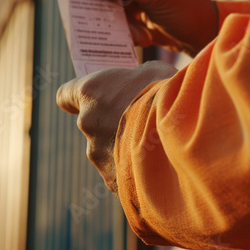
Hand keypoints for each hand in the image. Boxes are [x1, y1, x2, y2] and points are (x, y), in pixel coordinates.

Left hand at [56, 61, 177, 190]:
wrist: (184, 129)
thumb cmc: (170, 92)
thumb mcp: (153, 72)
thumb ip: (135, 78)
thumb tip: (139, 84)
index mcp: (91, 91)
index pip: (65, 95)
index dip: (77, 98)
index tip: (92, 101)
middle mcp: (87, 122)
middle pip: (90, 124)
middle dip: (110, 124)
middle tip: (139, 121)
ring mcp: (97, 153)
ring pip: (105, 150)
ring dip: (122, 148)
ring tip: (152, 145)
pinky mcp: (112, 177)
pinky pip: (118, 174)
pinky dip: (132, 171)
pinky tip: (153, 165)